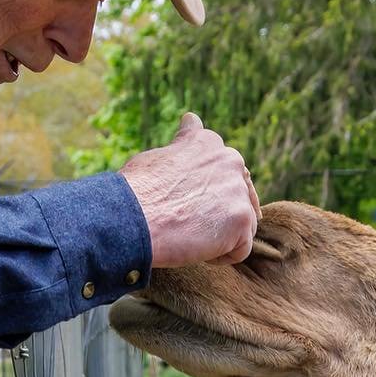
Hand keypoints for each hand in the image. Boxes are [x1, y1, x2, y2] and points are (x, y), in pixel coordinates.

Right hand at [121, 113, 259, 267]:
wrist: (132, 219)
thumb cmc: (137, 192)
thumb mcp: (160, 153)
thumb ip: (184, 144)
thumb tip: (191, 120)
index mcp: (209, 142)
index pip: (224, 170)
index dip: (206, 193)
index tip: (184, 202)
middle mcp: (230, 160)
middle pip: (238, 198)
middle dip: (218, 214)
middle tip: (186, 221)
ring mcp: (239, 190)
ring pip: (242, 225)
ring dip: (219, 236)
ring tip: (188, 234)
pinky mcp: (243, 220)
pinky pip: (240, 250)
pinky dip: (220, 257)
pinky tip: (195, 248)